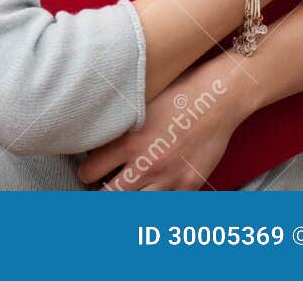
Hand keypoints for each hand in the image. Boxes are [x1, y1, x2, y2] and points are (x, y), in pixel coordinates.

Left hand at [78, 62, 247, 190]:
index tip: (88, 172)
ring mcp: (169, 178)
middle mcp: (146, 164)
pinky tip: (152, 194)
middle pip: (110, 196)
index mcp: (129, 142)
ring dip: (128, 202)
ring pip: (136, 207)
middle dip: (101, 194)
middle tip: (100, 190)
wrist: (216, 100)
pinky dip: (157, 202)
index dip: (86, 172)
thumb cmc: (179, 95)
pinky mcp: (189, 185)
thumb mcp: (139, 106)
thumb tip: (98, 139)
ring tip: (124, 194)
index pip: (90, 171)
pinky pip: (166, 206)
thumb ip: (119, 128)